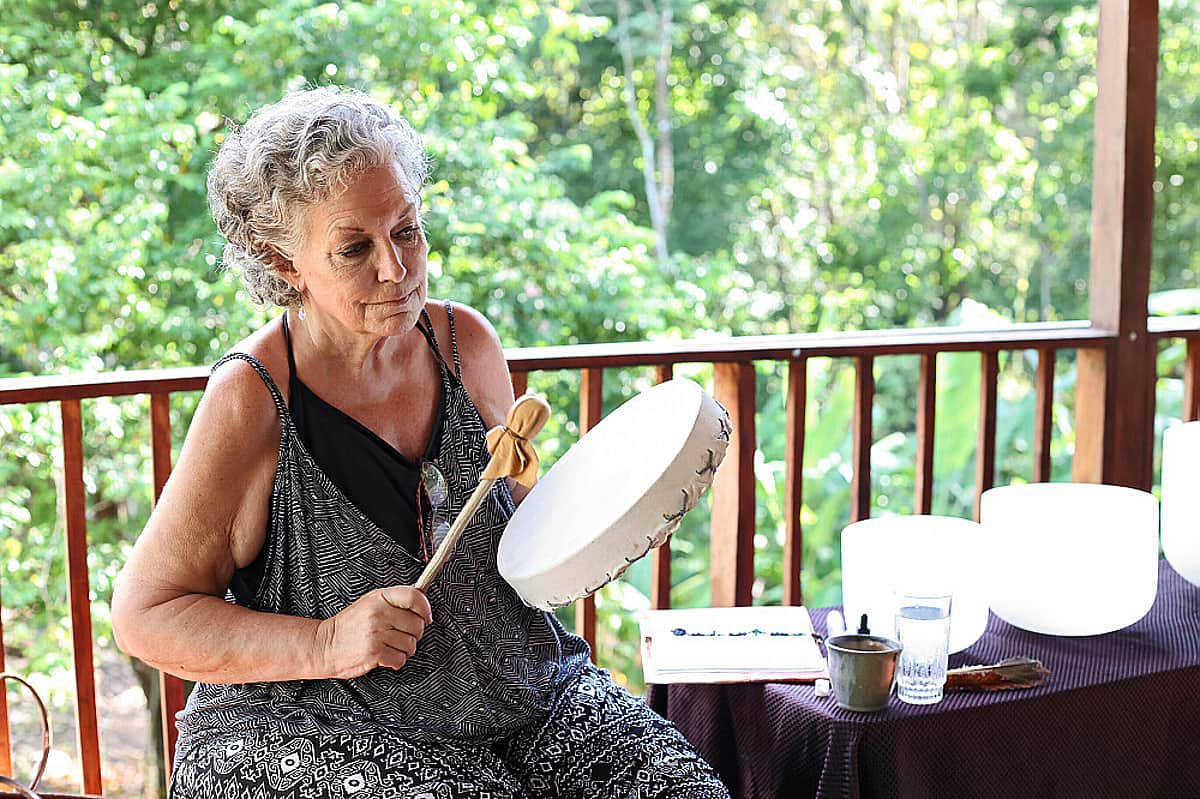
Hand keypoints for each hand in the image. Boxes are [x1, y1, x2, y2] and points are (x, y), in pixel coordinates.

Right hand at [316, 586, 432, 677]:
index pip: (413, 596)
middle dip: (414, 633)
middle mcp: (378, 614)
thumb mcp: (369, 602)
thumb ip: (393, 599)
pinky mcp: (374, 653)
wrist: (325, 645)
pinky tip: (386, 655)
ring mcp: (376, 634)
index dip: (425, 607)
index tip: (426, 616)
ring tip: (391, 645)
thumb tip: (420, 598)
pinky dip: (396, 660)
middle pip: (417, 624)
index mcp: (379, 598)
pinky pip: (400, 659)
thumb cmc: (349, 625)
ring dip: (404, 649)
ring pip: (411, 644)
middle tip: (402, 634)